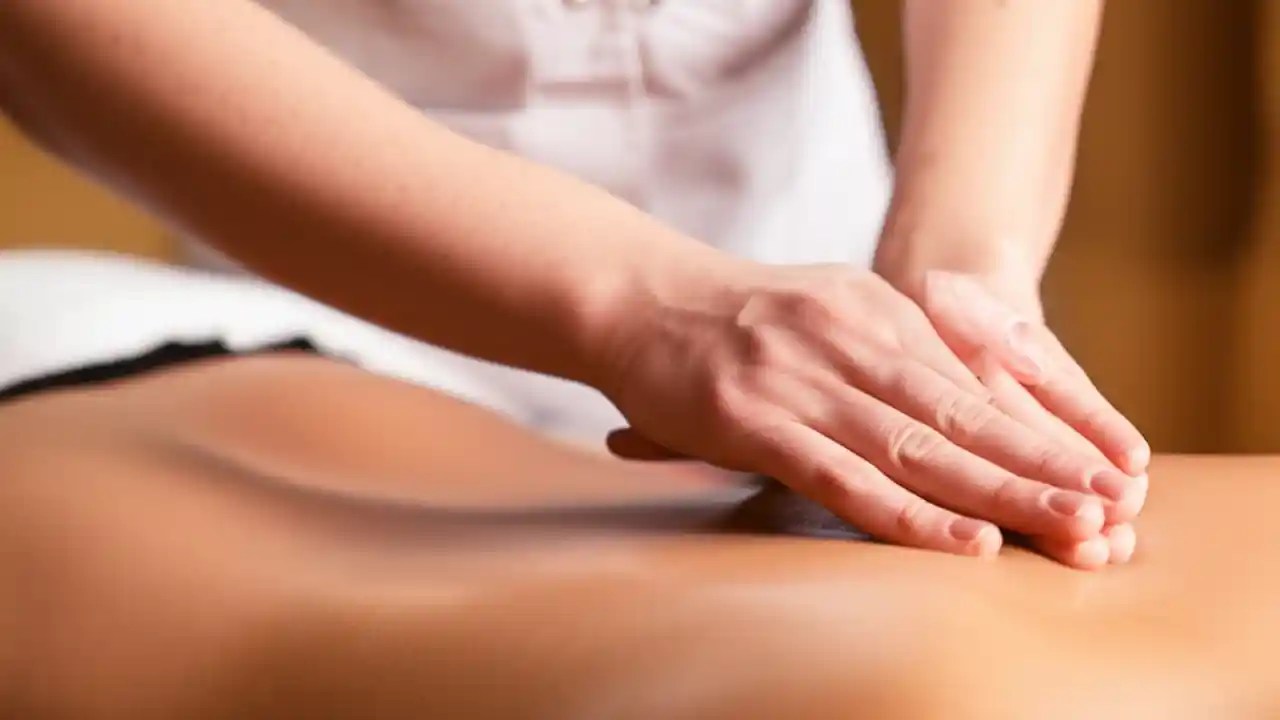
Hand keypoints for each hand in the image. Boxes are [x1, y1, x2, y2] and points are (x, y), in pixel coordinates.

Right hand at [598, 263, 1132, 566]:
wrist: (638, 298)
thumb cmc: (734, 315)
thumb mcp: (827, 306)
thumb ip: (889, 345)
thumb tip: (956, 397)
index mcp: (876, 309)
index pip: (975, 380)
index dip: (1040, 430)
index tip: (1099, 469)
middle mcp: (851, 339)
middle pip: (963, 413)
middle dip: (1041, 465)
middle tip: (1107, 507)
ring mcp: (803, 379)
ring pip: (919, 446)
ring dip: (998, 493)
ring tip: (1063, 529)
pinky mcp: (756, 420)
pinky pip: (844, 475)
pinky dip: (908, 512)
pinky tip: (959, 539)